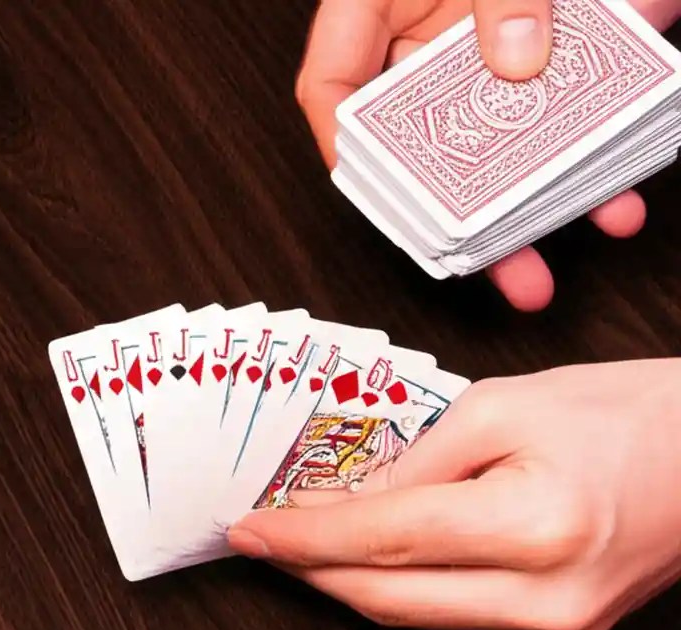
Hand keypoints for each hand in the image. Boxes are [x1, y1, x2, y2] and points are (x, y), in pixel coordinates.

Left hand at [227, 360, 680, 629]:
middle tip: (259, 537)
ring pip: (414, 616)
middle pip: (387, 595)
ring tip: (301, 542)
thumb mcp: (503, 405)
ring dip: (348, 580)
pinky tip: (368, 557)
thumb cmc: (622, 414)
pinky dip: (402, 588)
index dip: (303, 537)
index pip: (383, 539)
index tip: (247, 528)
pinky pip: (454, 618)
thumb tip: (340, 500)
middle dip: (310, 567)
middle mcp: (547, 598)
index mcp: (536, 526)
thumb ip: (413, 460)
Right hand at [298, 0, 680, 310]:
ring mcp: (493, 41)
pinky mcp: (558, 40)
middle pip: (427, 135)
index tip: (385, 200)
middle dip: (468, 210)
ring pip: (506, 134)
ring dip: (550, 191)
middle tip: (498, 267)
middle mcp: (428, 32)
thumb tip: (519, 64)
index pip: (333, 89)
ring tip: (587, 232)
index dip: (350, 152)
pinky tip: (633, 174)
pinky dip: (603, 141)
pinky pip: (570, 105)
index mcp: (378, 2)